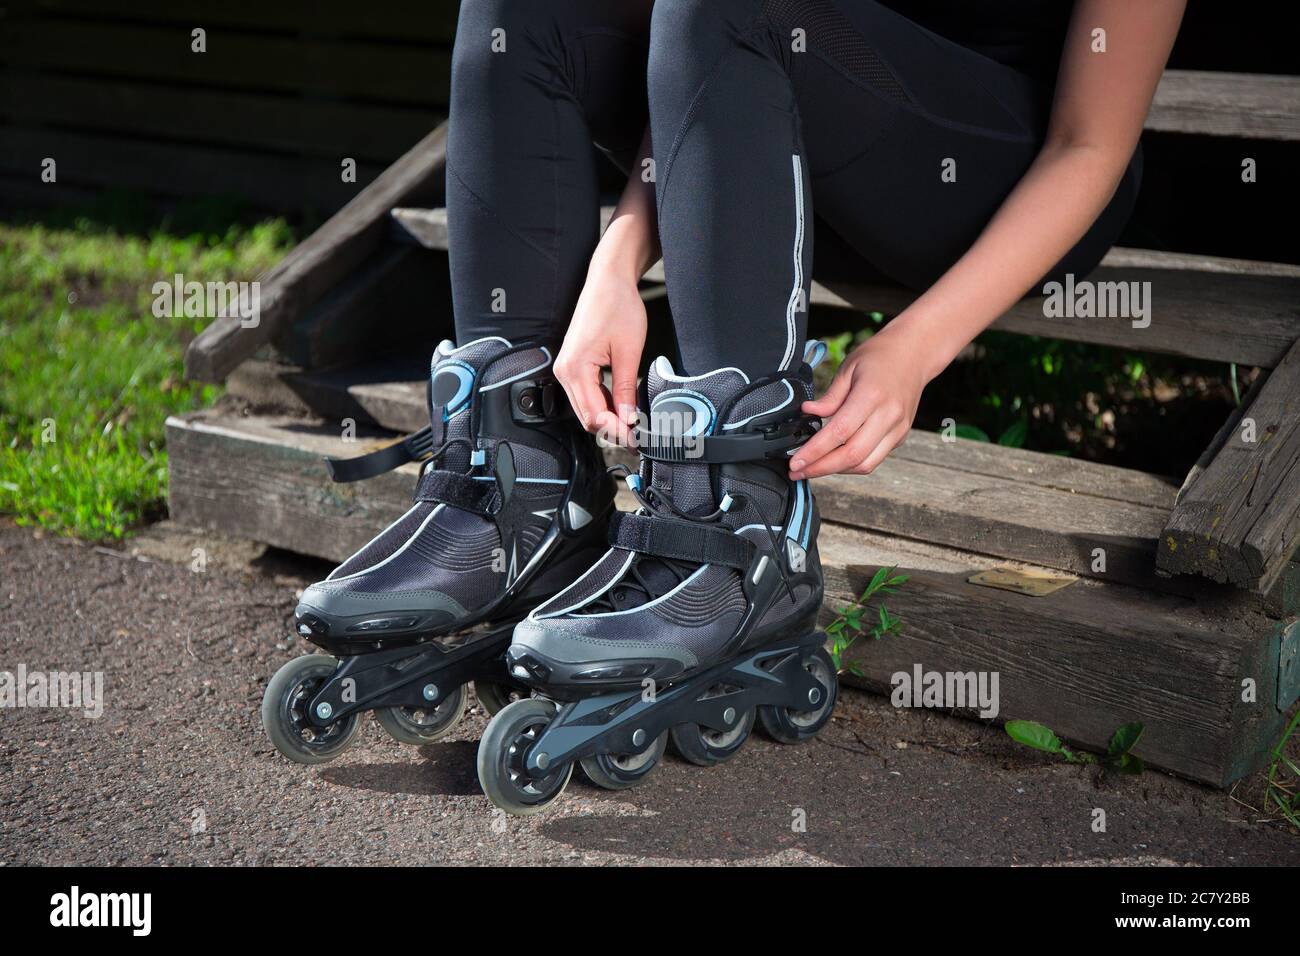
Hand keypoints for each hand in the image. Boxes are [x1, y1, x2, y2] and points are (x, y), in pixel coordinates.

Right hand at [553, 267, 645, 445]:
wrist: (608, 280)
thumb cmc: (617, 306)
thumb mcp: (628, 352)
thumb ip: (626, 389)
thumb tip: (629, 419)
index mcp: (575, 368)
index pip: (594, 415)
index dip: (617, 431)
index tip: (637, 439)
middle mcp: (565, 370)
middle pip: (586, 417)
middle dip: (612, 430)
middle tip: (638, 438)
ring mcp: (567, 368)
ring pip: (586, 408)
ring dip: (608, 419)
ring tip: (633, 426)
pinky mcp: (574, 365)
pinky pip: (586, 394)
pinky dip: (603, 405)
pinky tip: (622, 409)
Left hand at [790, 333, 925, 479]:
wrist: (915, 353)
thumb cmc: (879, 356)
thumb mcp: (848, 368)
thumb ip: (829, 397)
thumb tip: (808, 413)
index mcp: (871, 396)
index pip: (838, 432)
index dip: (814, 451)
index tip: (795, 462)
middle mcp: (888, 416)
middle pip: (852, 455)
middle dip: (821, 468)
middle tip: (797, 472)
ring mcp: (897, 428)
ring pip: (864, 464)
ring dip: (836, 471)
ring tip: (812, 469)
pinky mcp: (900, 436)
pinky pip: (874, 459)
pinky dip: (852, 464)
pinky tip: (834, 460)